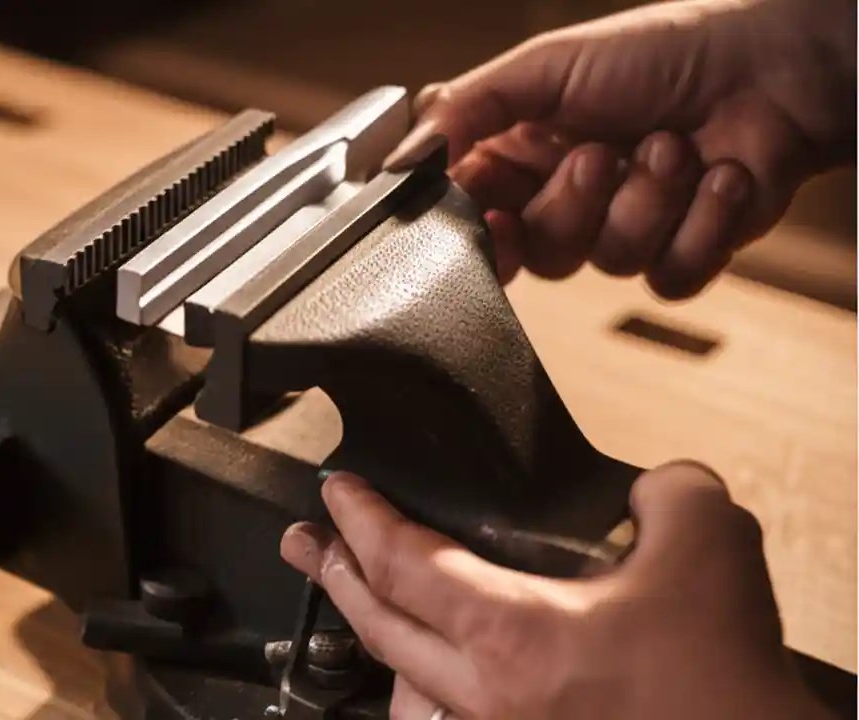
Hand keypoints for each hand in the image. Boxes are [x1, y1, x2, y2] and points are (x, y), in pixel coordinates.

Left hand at [280, 463, 832, 718]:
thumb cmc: (725, 691)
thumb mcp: (711, 544)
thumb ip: (668, 491)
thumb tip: (650, 488)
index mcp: (512, 638)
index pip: (401, 562)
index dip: (361, 517)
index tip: (338, 489)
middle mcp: (488, 698)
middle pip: (377, 627)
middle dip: (332, 573)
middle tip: (305, 542)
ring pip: (404, 686)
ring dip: (373, 636)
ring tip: (352, 601)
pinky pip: (448, 718)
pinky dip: (426, 689)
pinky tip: (426, 673)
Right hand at [385, 0, 855, 298]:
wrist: (774, 64)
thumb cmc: (661, 51)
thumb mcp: (546, 65)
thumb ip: (465, 110)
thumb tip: (401, 157)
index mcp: (520, 158)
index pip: (473, 222)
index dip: (482, 234)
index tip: (496, 220)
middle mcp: (564, 200)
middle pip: (538, 252)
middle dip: (574, 205)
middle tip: (602, 154)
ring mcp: (624, 230)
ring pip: (605, 265)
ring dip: (649, 200)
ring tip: (677, 146)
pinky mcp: (683, 253)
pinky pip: (669, 279)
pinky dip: (699, 227)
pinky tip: (718, 177)